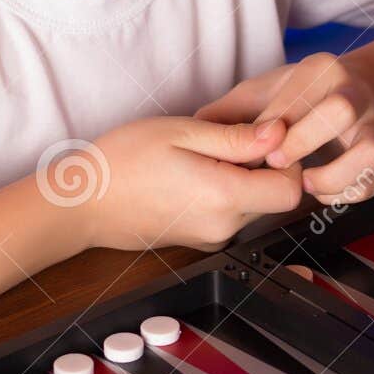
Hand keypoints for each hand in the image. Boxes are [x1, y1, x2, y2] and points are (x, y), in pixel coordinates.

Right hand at [82, 114, 304, 252]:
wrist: (83, 203)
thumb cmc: (122, 162)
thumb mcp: (181, 133)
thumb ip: (237, 137)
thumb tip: (279, 134)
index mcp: (223, 198)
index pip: (291, 190)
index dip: (287, 160)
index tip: (264, 138)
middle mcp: (223, 227)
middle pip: (274, 198)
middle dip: (264, 166)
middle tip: (229, 139)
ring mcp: (211, 238)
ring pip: (253, 206)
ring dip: (243, 178)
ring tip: (203, 155)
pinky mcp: (199, 240)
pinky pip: (229, 215)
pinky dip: (224, 192)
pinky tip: (193, 174)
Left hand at [195, 51, 373, 205]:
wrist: (361, 91)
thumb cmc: (301, 97)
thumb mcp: (260, 93)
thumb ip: (228, 112)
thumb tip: (194, 129)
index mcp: (320, 70)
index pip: (299, 93)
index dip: (275, 125)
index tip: (256, 149)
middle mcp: (354, 92)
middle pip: (340, 109)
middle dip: (305, 141)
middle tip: (281, 163)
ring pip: (370, 149)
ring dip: (335, 174)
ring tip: (307, 183)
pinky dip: (347, 192)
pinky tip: (322, 191)